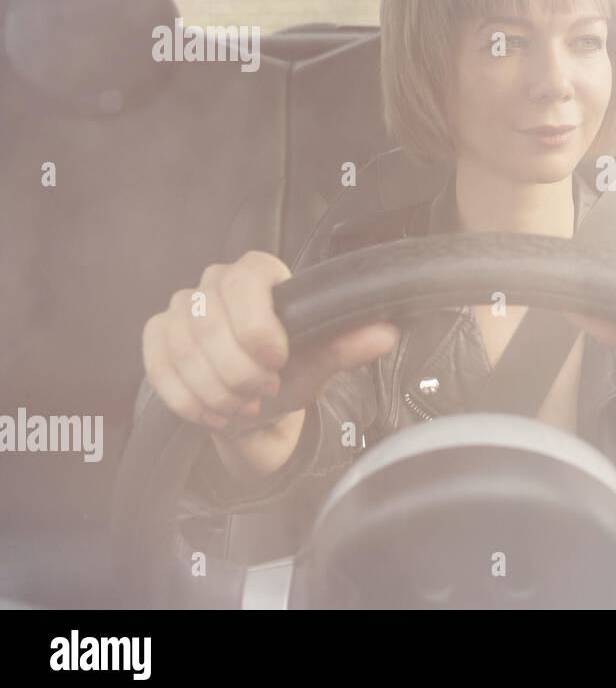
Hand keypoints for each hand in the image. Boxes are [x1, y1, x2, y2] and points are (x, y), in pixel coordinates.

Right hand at [141, 250, 398, 477]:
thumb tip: (385, 333)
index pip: (246, 281)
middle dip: (237, 371)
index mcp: (260, 274)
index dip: (257, 328)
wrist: (257, 407)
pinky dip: (187, 399)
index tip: (277, 363)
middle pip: (209, 320)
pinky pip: (158, 367)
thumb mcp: (320, 364)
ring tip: (242, 406)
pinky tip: (213, 413)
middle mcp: (215, 282)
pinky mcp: (156, 336)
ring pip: (182, 348)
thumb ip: (346, 346)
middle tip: (262, 393)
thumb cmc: (290, 374)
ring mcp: (181, 307)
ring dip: (215, 389)